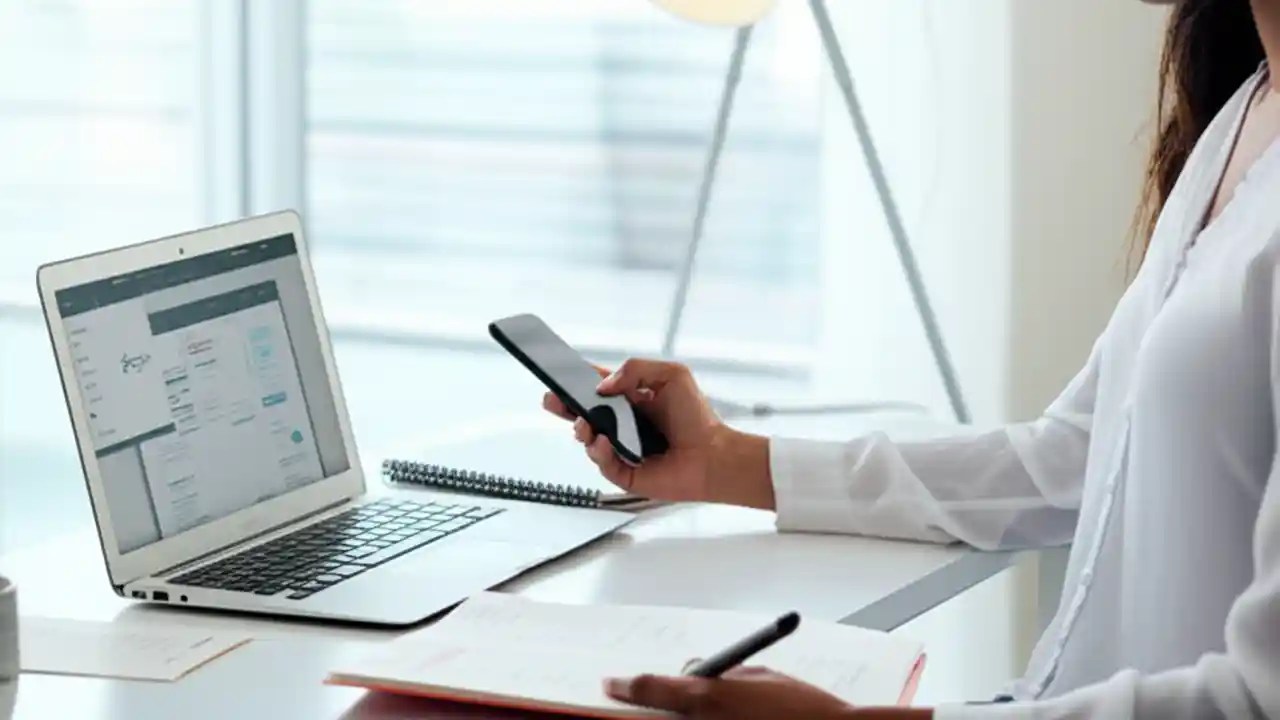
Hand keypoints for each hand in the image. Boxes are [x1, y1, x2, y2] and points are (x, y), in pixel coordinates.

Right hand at [541, 359, 773, 508]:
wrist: (713, 455)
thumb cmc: (697, 418)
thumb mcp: (671, 375)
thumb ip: (635, 369)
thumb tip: (603, 385)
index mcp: (631, 400)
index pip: (597, 389)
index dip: (578, 382)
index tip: (558, 374)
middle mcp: (622, 425)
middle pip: (583, 415)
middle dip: (564, 407)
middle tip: (552, 400)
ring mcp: (621, 450)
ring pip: (588, 440)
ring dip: (581, 430)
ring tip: (584, 424)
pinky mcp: (624, 474)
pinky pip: (602, 463)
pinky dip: (599, 453)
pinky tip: (602, 442)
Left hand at [604, 667, 855, 719]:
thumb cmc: (803, 708)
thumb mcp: (759, 676)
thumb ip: (722, 674)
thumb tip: (695, 672)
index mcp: (707, 699)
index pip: (648, 689)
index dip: (625, 686)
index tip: (610, 684)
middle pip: (656, 718)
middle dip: (651, 707)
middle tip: (646, 702)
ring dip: (683, 716)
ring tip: (717, 706)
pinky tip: (725, 715)